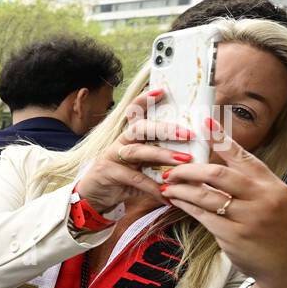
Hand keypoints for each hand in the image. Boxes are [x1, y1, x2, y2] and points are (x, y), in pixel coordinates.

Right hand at [73, 87, 178, 213]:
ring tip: (184, 160)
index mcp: (129, 136)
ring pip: (138, 151)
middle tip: (188, 134)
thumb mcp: (141, 166)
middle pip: (140, 128)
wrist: (94, 196)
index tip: (162, 91)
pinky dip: (153, 187)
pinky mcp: (109, 174)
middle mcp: (120, 142)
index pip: (135, 112)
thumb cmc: (123, 179)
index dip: (146, 100)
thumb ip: (160, 160)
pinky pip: (135, 178)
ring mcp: (113, 157)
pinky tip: (167, 194)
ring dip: (162, 155)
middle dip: (165, 129)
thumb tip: (192, 157)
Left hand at [162, 118, 286, 287]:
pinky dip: (186, 206)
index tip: (204, 123)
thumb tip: (219, 169)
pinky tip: (175, 200)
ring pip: (206, 196)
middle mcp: (262, 198)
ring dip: (182, 189)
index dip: (222, 139)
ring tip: (167, 185)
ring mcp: (247, 218)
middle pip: (218, 174)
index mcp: (272, 185)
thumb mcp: (276, 203)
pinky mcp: (233, 236)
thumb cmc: (280, 234)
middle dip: (189, 169)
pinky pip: (203, 216)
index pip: (244, 156)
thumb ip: (253, 186)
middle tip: (171, 168)